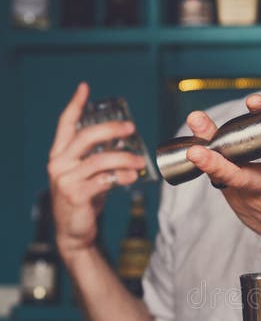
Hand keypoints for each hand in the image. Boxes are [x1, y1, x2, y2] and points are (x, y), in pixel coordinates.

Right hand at [47, 82, 146, 261]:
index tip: (85, 87)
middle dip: (110, 129)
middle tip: (131, 128)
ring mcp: (65, 180)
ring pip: (100, 160)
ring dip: (124, 158)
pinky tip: (132, 178)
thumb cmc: (84, 200)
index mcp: (59, 155)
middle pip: (85, 137)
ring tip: (140, 161)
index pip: (65, 124)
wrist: (74, 232)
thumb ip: (101, 161)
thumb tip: (129, 151)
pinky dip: (122, 177)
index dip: (75, 105)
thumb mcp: (89, 176)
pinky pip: (105, 180)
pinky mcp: (76, 195)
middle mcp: (59, 164)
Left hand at [185, 88, 260, 267]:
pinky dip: (210, 164)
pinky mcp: (236, 200)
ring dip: (206, 159)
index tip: (253, 101)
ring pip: (224, 174)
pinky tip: (198, 149)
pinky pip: (220, 178)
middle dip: (216, 157)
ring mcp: (250, 196)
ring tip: (194, 139)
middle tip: (198, 136)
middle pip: (239, 170)